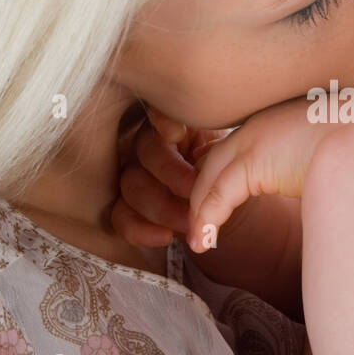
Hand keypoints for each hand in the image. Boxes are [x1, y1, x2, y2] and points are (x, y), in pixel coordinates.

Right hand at [112, 104, 230, 248]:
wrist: (227, 215)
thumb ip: (218, 147)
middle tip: (195, 191)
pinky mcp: (127, 210)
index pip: (159, 116)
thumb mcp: (231, 161)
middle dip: (171, 174)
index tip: (176, 134)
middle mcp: (149, 149)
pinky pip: (121, 218)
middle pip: (145, 152)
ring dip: (162, 207)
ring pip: (133, 187)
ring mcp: (134, 179)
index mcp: (176, 129)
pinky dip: (141, 230)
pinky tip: (165, 238)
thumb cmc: (229, 180)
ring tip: (191, 223)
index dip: (162, 122)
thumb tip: (202, 141)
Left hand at [187, 97, 333, 252]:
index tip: (221, 200)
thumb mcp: (335, 153)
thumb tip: (321, 182)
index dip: (225, 174)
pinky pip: (218, 194)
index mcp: (281, 117)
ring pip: (211, 178)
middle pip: (217, 159)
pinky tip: (203, 242)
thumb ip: (314, 161)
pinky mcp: (253, 162)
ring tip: (198, 242)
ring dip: (200, 213)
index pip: (239, 146)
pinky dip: (207, 219)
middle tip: (199, 225)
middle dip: (202, 193)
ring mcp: (255, 138)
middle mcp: (263, 123)